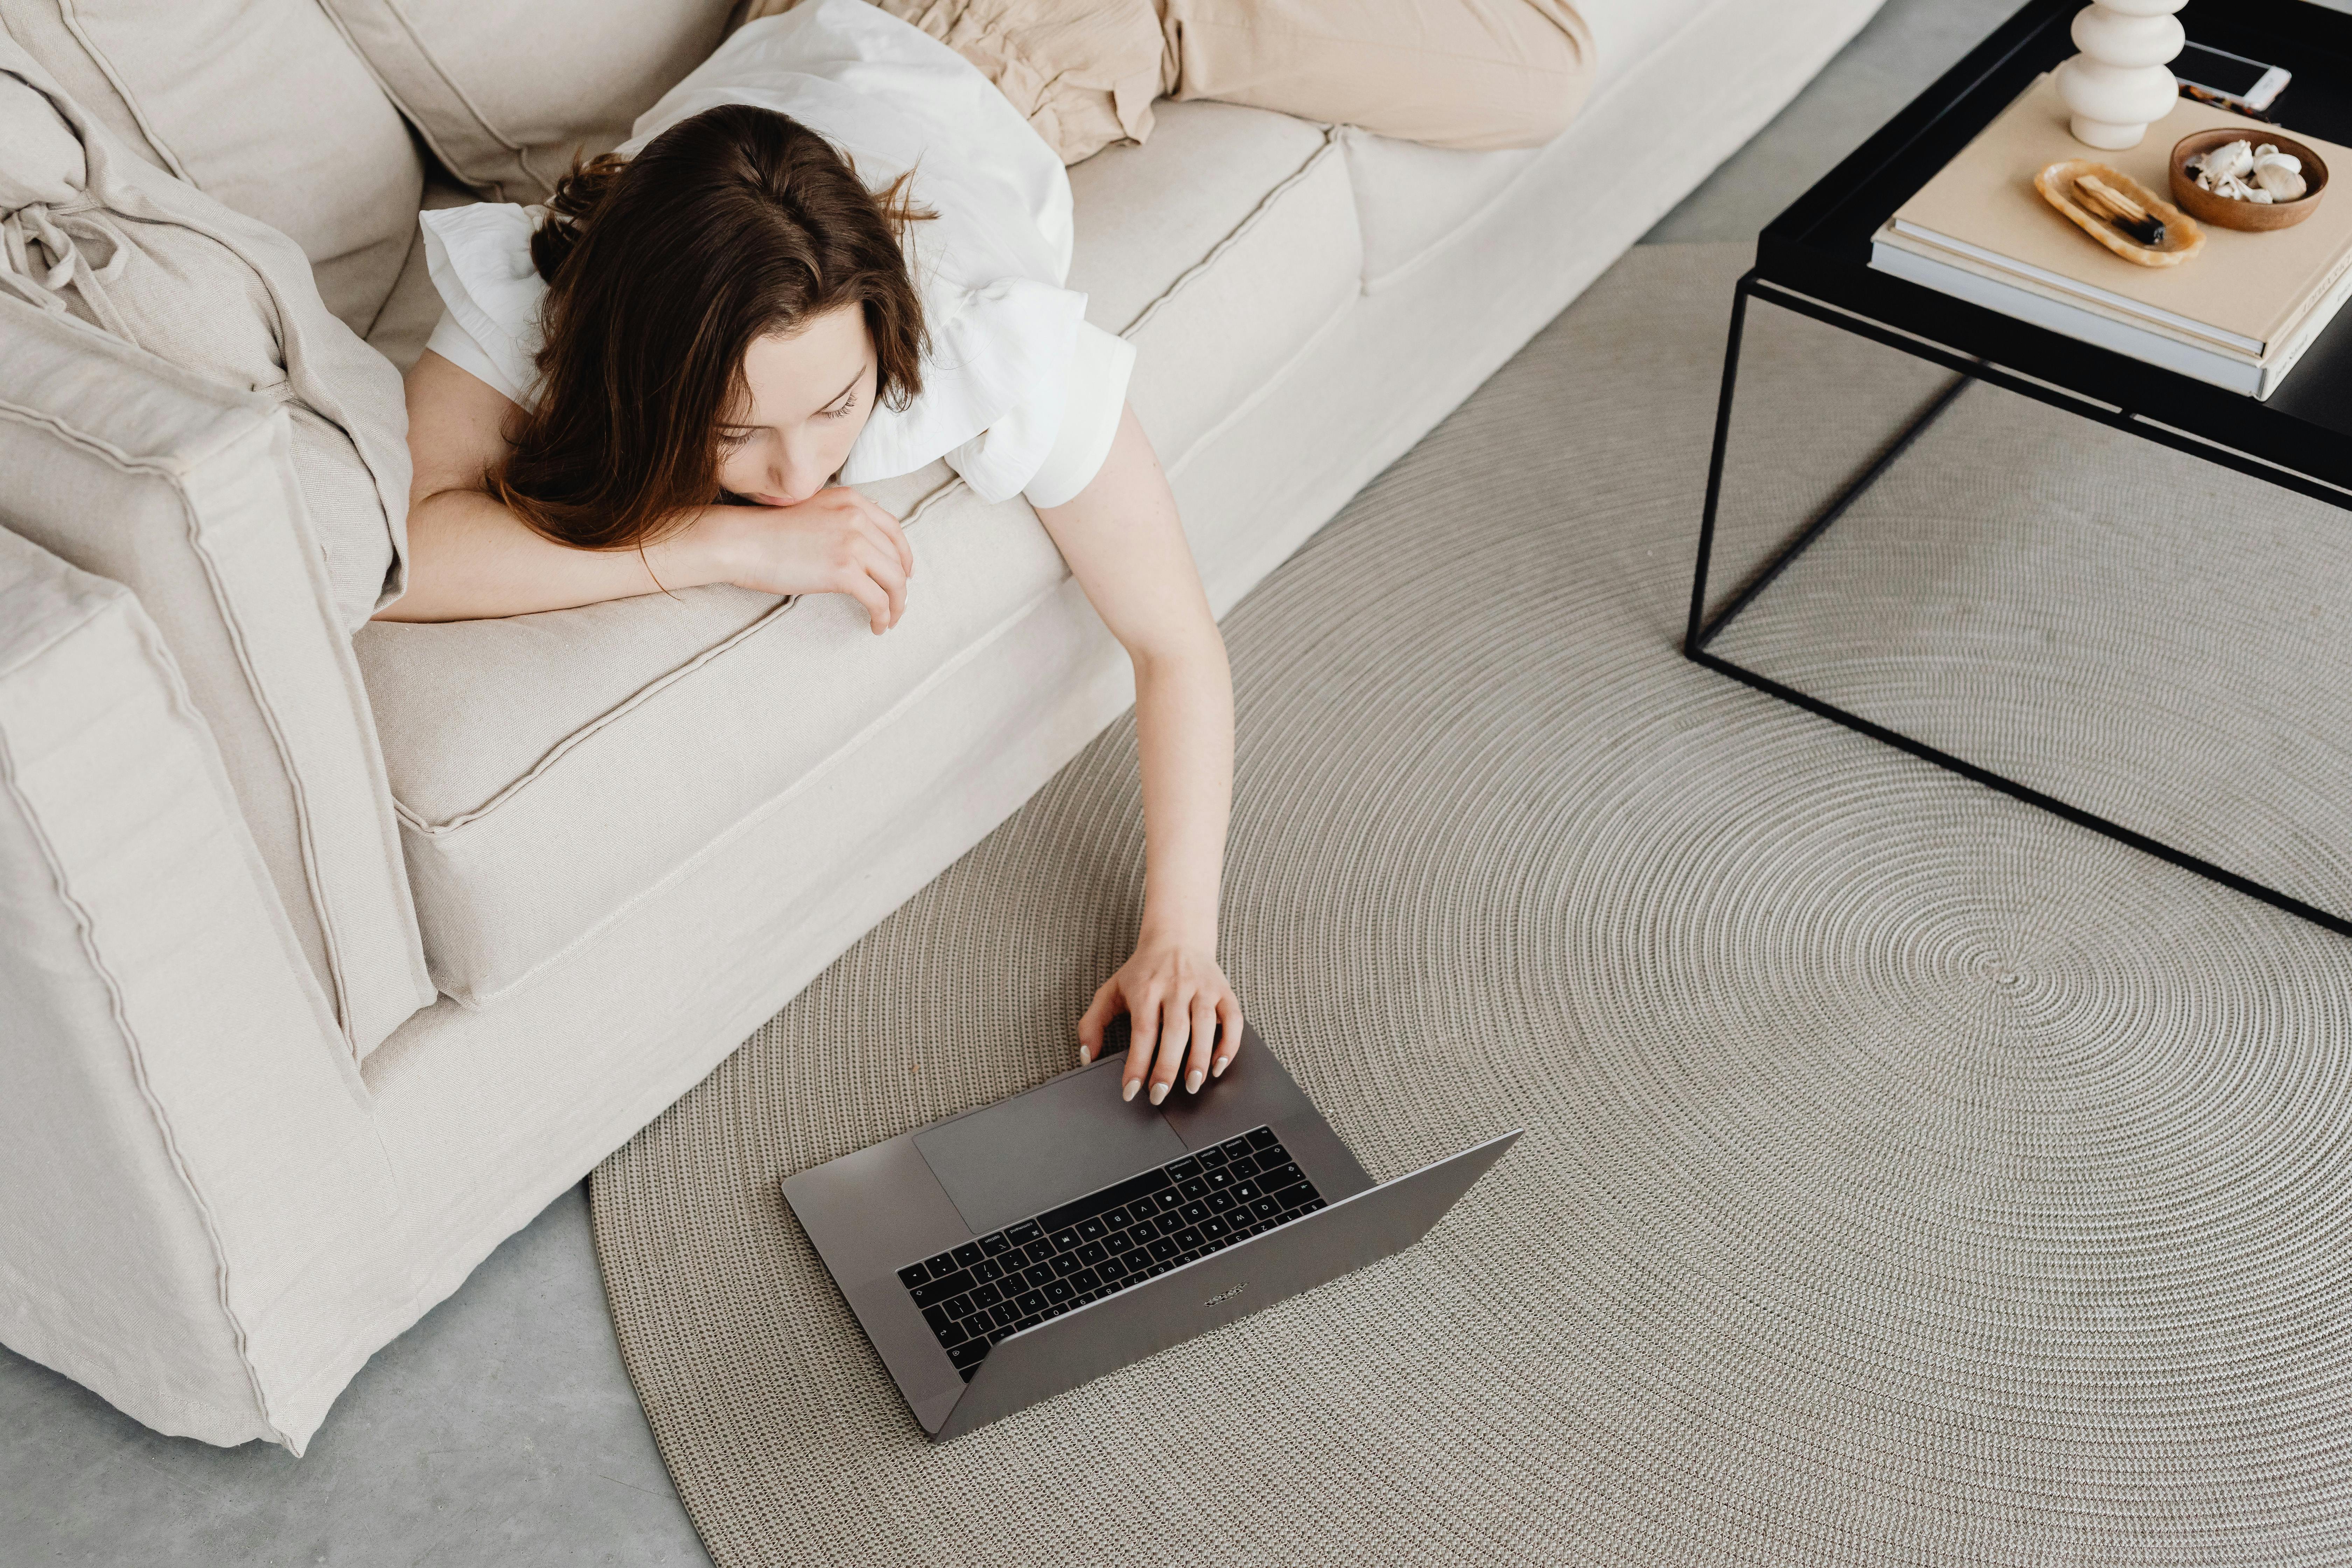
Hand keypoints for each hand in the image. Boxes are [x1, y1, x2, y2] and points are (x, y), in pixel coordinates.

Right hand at [694, 488, 913, 632]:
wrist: (741, 541)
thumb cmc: (766, 532)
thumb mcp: (812, 511)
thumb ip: (839, 521)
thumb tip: (859, 550)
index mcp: (851, 501)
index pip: (894, 529)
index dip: (904, 555)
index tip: (904, 573)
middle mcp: (857, 517)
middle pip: (896, 557)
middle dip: (900, 586)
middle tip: (895, 604)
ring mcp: (853, 543)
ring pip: (894, 580)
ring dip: (896, 605)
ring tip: (889, 620)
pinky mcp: (844, 571)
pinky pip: (878, 600)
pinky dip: (883, 616)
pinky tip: (876, 626)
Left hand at [1077, 938, 1242, 1104]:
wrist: (1178, 935)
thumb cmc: (1143, 971)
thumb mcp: (1110, 990)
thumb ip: (1092, 1023)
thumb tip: (1087, 1057)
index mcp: (1146, 989)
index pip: (1143, 1032)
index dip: (1137, 1064)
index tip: (1130, 1091)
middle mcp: (1176, 988)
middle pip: (1175, 1031)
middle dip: (1168, 1067)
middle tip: (1159, 1095)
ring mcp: (1202, 988)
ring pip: (1206, 1025)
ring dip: (1200, 1059)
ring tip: (1192, 1085)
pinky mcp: (1223, 990)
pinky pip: (1233, 1019)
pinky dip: (1229, 1044)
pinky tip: (1219, 1065)